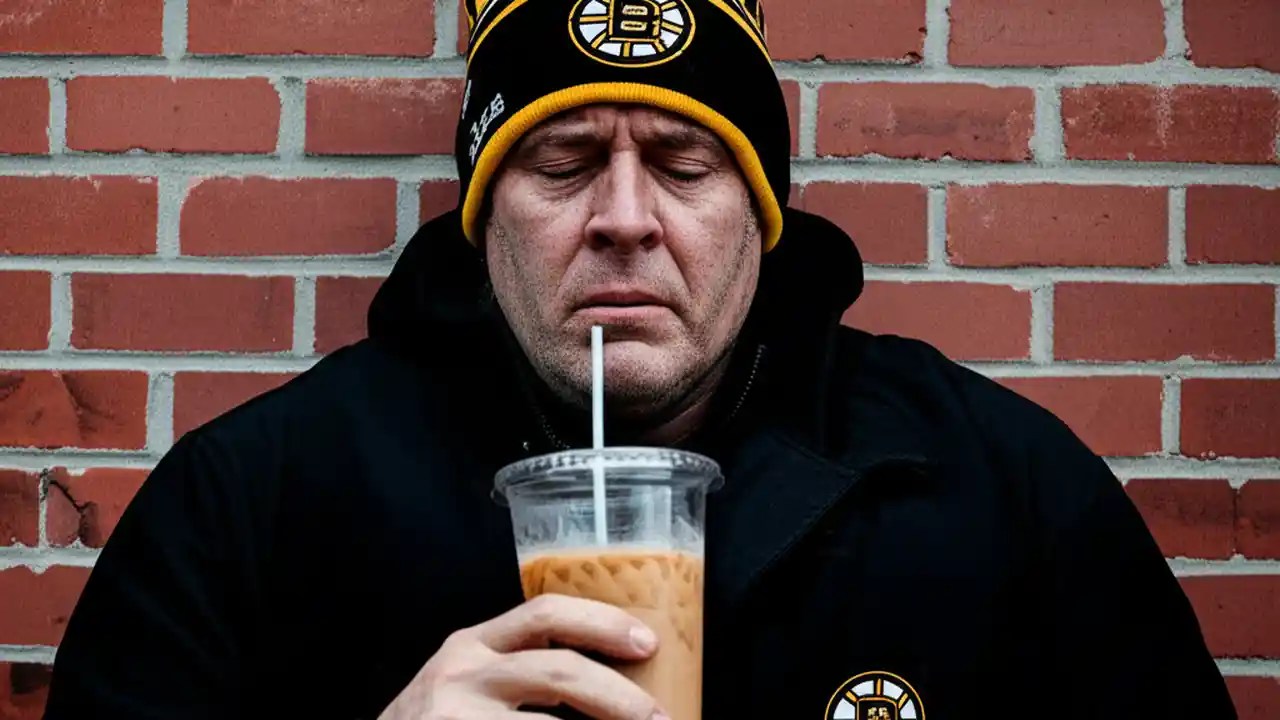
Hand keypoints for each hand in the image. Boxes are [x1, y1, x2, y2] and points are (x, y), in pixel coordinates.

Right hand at [378, 594, 666, 719]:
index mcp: (473, 644)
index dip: (602, 623)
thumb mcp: (466, 682)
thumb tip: (609, 683)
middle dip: (621, 697)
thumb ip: (518, 671)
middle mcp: (463, 673)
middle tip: (661, 717)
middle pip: (559, 670)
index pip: (545, 614)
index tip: (647, 642)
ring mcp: (458, 716)